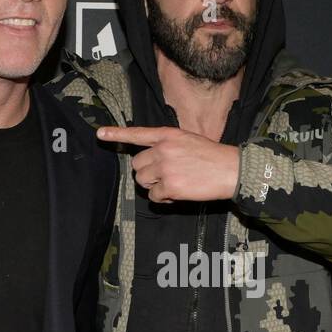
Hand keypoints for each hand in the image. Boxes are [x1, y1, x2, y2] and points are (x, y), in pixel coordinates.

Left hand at [97, 125, 238, 202]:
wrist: (231, 169)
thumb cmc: (212, 157)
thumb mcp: (188, 140)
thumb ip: (167, 146)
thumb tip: (150, 163)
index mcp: (167, 135)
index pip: (137, 134)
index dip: (117, 134)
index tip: (100, 134)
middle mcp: (163, 149)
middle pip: (137, 165)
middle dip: (147, 173)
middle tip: (165, 176)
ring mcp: (165, 168)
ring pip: (143, 181)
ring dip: (154, 186)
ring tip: (174, 183)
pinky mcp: (170, 186)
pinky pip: (154, 196)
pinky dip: (164, 198)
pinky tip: (178, 192)